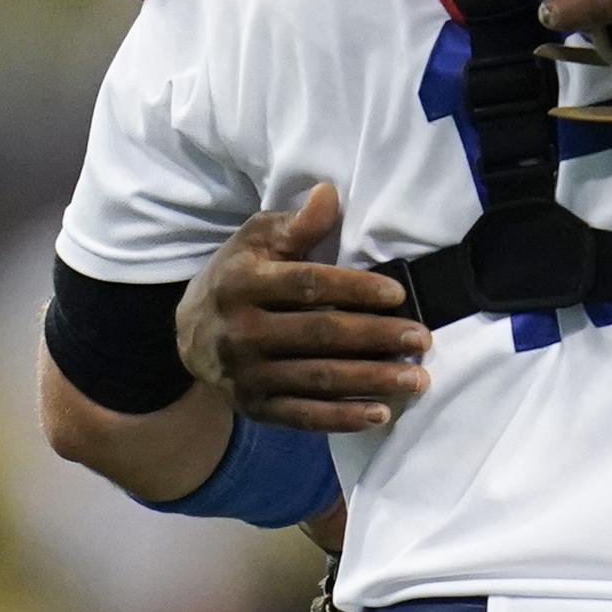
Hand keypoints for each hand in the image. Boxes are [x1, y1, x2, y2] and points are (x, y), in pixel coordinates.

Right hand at [175, 183, 431, 431]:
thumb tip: (329, 194)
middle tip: (422, 339)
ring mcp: (246, 375)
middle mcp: (241, 332)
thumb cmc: (237, 275)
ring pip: (317, 379)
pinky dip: (342, 418)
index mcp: (242, 284)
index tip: (399, 295)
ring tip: (417, 378)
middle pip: (319, 334)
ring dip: (371, 381)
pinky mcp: (254, 407)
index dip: (354, 290)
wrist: (189, 333)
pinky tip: (380, 414)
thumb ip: (296, 224)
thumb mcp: (256, 240)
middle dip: (376, 337)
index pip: (308, 285)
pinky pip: (303, 416)